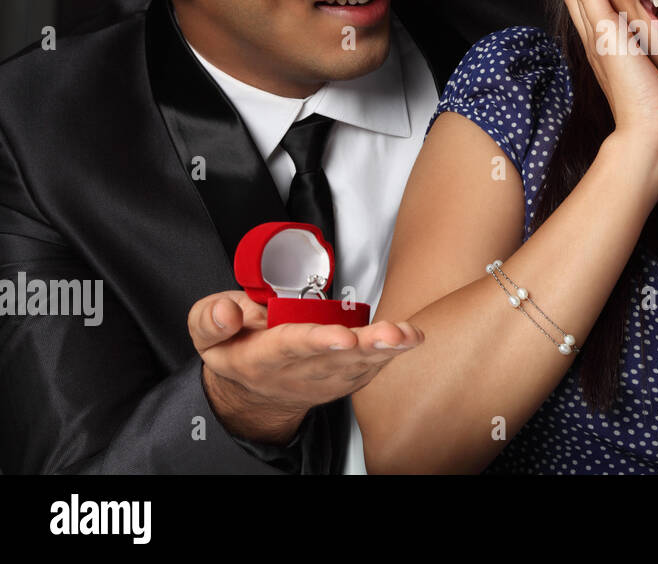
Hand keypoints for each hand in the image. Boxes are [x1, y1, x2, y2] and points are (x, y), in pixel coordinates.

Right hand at [188, 290, 423, 444]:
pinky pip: (369, 368)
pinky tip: (409, 339)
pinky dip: (391, 355)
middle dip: (366, 346)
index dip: (317, 341)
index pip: (291, 347)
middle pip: (335, 358)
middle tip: (392, 335)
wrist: (254, 391)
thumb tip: (229, 310)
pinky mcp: (344, 380)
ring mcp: (324, 379)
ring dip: (386, 350)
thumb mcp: (205, 332)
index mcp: (262, 357)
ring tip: (409, 335)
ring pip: (358, 364)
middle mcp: (298, 372)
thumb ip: (211, 319)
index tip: (341, 336)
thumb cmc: (237, 348)